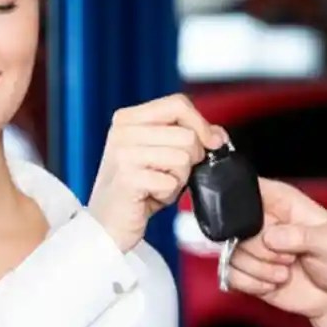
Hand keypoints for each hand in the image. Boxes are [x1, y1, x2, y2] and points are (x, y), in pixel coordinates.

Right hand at [88, 94, 224, 251]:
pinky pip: (171, 182)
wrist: (108, 223)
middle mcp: (123, 132)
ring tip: (157, 185)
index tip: (210, 142)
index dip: (201, 124)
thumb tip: (217, 134)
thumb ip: (188, 136)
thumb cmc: (137, 189)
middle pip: (187, 134)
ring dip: (178, 178)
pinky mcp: (128, 178)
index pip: (178, 104)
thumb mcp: (162, 155)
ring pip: (183, 157)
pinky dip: (168, 194)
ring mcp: (123, 154)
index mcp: (128, 119)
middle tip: (168, 173)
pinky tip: (150, 197)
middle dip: (190, 160)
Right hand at [224, 178, 326, 318]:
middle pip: (235, 226)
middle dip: (260, 249)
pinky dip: (251, 284)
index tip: (264, 227)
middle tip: (288, 258)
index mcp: (283, 201)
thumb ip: (303, 235)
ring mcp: (253, 247)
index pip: (249, 187)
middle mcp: (263, 221)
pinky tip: (271, 285)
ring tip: (284, 273)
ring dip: (258, 269)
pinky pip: (230, 275)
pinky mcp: (247, 271)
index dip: (245, 202)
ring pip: (230, 252)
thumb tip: (270, 237)